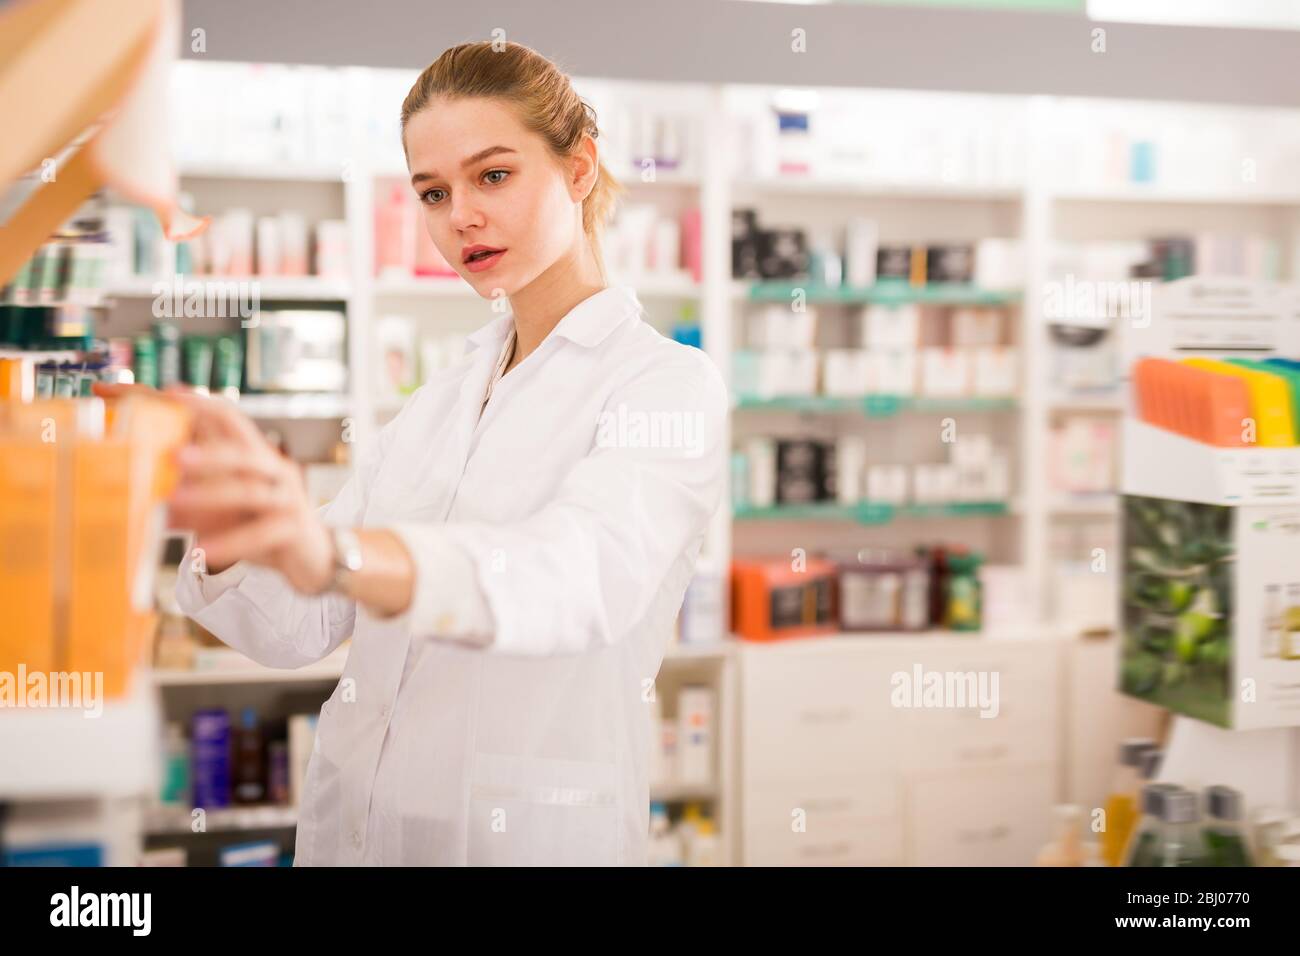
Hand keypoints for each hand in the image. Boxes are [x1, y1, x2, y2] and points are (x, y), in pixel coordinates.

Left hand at [163, 390, 334, 594]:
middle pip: (243, 454)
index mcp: (261, 457)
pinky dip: (229, 542)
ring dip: (208, 495)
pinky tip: (204, 550)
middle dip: (207, 453)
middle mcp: (278, 471)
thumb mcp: (235, 504)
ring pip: (249, 491)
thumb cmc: (268, 525)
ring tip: (172, 503)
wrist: (314, 556)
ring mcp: (288, 499)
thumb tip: (158, 490)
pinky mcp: (294, 528)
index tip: (170, 394)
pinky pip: (259, 533)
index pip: (234, 420)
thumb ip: (206, 491)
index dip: (203, 405)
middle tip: (172, 456)